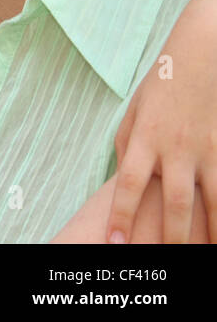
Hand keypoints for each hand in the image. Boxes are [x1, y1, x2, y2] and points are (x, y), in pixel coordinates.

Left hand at [108, 43, 216, 242]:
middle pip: (176, 203)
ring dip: (213, 234)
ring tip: (209, 255)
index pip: (128, 185)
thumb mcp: (132, 115)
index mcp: (144, 139)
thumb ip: (128, 150)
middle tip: (167, 262)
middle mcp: (176, 149)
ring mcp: (207, 150)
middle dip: (173, 238)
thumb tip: (128, 183)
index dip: (121, 216)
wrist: (198, 59)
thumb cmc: (160, 90)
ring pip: (215, 202)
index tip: (115, 242)